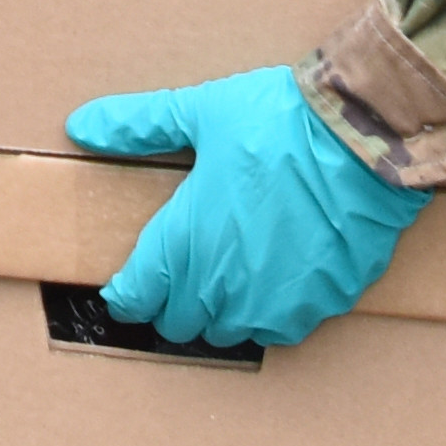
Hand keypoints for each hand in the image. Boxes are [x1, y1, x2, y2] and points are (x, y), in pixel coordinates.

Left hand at [62, 66, 430, 351]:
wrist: (364, 138)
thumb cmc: (279, 122)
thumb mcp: (199, 112)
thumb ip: (137, 125)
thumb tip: (81, 126)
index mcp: (185, 239)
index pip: (137, 296)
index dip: (127, 295)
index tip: (126, 289)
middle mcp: (223, 281)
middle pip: (179, 323)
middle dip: (171, 305)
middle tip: (177, 281)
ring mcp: (273, 299)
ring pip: (228, 334)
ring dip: (219, 317)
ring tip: (222, 287)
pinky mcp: (320, 303)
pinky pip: (282, 334)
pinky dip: (270, 319)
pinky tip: (271, 291)